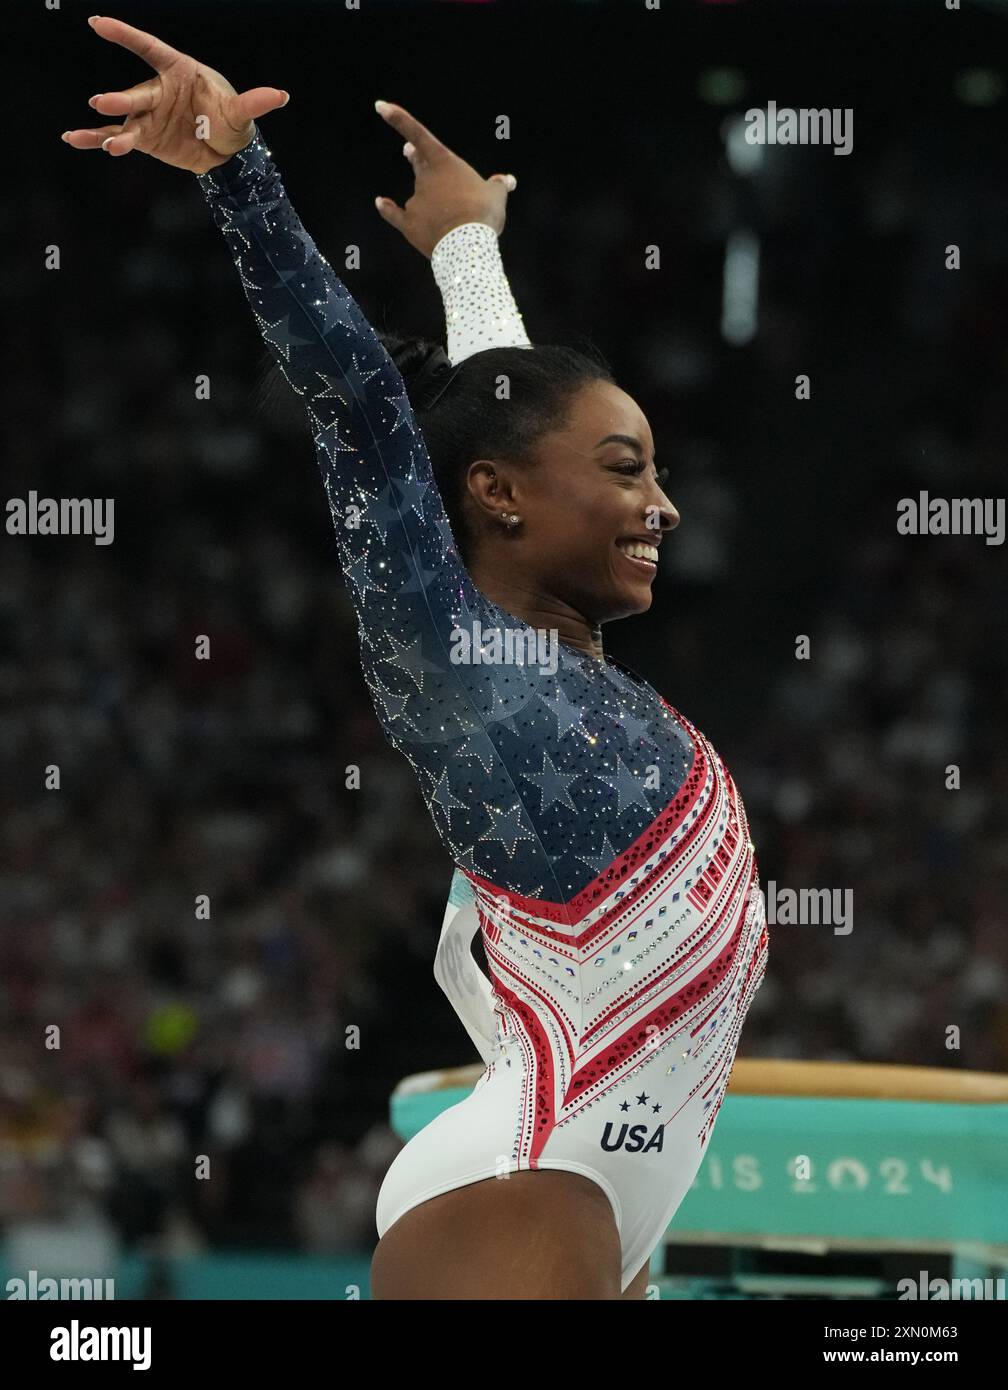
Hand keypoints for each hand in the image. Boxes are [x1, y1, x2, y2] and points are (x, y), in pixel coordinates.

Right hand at [61, 15, 288, 173]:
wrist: (222, 149)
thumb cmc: (228, 119)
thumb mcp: (240, 113)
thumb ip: (254, 103)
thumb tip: (281, 96)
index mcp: (177, 71)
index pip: (148, 48)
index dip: (125, 35)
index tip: (98, 23)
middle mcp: (157, 90)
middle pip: (136, 93)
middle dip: (119, 98)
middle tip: (102, 102)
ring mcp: (147, 114)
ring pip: (124, 119)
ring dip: (110, 128)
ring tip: (98, 138)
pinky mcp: (143, 137)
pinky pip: (115, 136)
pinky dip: (94, 138)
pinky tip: (73, 138)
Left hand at [373, 102, 516, 258]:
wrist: (466, 245)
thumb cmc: (483, 214)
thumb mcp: (497, 196)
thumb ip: (499, 185)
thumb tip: (508, 180)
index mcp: (445, 163)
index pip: (418, 134)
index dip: (398, 119)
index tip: (380, 106)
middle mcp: (425, 179)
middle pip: (418, 163)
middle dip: (414, 157)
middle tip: (408, 153)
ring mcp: (415, 201)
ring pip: (417, 194)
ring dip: (424, 196)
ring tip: (444, 212)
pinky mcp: (408, 224)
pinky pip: (394, 214)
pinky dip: (387, 209)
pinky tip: (380, 202)